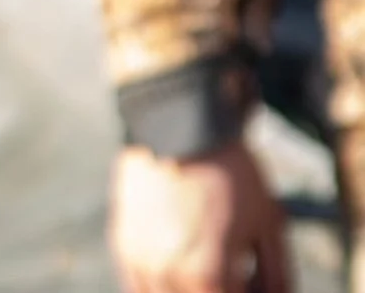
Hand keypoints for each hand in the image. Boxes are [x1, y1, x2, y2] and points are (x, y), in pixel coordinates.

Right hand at [109, 142, 286, 292]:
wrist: (179, 124)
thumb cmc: (230, 173)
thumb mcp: (269, 225)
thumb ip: (276, 276)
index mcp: (206, 275)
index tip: (254, 285)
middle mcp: (165, 273)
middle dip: (218, 290)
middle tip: (237, 278)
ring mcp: (137, 258)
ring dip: (188, 290)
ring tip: (209, 275)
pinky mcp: (122, 241)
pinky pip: (137, 284)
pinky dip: (159, 286)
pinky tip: (183, 272)